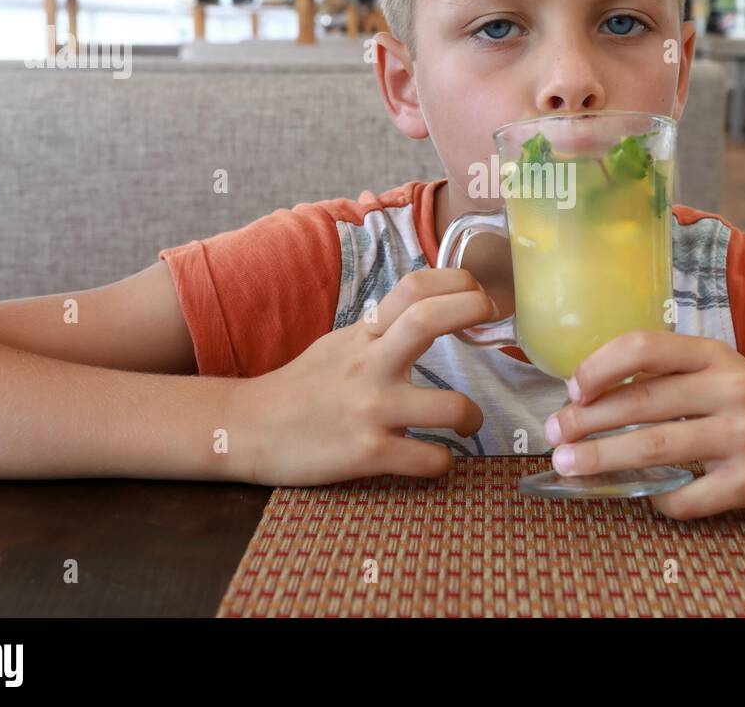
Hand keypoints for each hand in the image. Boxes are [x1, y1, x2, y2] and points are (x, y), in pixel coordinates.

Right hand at [231, 269, 489, 486]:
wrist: (249, 428)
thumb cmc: (303, 386)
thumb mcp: (341, 343)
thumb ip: (383, 329)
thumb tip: (430, 310)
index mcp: (364, 334)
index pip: (414, 288)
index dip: (457, 281)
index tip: (479, 291)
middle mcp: (368, 364)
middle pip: (428, 320)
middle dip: (473, 310)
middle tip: (495, 319)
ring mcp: (370, 410)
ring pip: (449, 406)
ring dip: (472, 416)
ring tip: (468, 422)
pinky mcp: (368, 454)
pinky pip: (429, 459)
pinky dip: (443, 462)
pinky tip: (435, 458)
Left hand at [543, 331, 744, 518]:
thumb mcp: (721, 372)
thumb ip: (670, 378)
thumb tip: (591, 401)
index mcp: (715, 355)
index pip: (645, 346)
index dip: (600, 366)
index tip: (572, 389)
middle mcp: (729, 388)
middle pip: (641, 402)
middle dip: (586, 421)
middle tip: (553, 435)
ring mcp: (741, 436)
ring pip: (655, 448)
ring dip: (602, 458)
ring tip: (569, 464)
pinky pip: (687, 496)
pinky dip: (658, 500)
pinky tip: (647, 497)